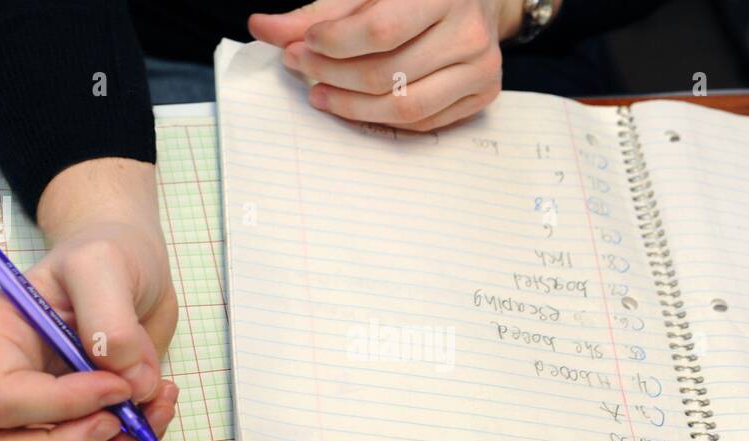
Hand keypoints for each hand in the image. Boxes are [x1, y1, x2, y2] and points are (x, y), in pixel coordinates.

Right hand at [0, 158, 179, 440]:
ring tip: (154, 407)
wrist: (131, 270)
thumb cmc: (106, 257)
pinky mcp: (69, 429)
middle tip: (121, 419)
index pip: (2, 398)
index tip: (118, 384)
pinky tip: (155, 409)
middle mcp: (0, 380)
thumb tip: (126, 380)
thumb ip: (111, 318)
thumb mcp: (106, 262)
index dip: (63, 404)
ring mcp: (34, 413)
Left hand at [249, 0, 524, 131]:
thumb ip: (318, 11)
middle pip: (386, 73)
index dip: (333, 44)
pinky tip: (356, 104)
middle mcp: (468, 30)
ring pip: (404, 106)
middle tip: (300, 68)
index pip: (378, 30)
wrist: (477, 0)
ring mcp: (481, 66)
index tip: (302, 44)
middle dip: (332, 75)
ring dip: (351, 107)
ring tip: (320, 94)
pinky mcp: (484, 94)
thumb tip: (264, 28)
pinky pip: (424, 122)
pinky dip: (382, 118)